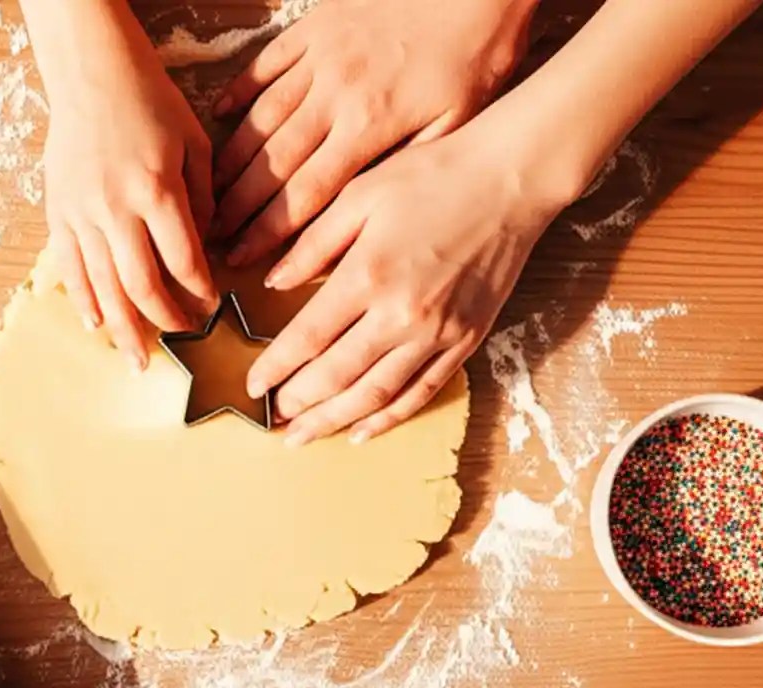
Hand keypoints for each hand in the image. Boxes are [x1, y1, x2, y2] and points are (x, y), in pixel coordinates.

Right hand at [41, 16, 216, 370]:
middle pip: (143, 285)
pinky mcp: (58, 212)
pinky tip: (95, 325)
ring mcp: (82, 214)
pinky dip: (82, 300)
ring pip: (103, 287)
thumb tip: (206, 247)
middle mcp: (116, 209)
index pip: (184, 261)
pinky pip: (69, 267)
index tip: (212, 305)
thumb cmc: (151, 103)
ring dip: (123, 330)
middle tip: (184, 336)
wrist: (92, 74)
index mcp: (157, 191)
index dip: (201, 291)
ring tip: (137, 360)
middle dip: (167, 320)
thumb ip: (204, 198)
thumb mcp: (194, 143)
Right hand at [209, 0, 536, 266]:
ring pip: (262, 117)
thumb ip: (407, 166)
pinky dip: (241, 90)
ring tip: (210, 191)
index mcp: (369, 126)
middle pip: (274, 163)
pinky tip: (222, 115)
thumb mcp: (457, 122)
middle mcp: (334, 95)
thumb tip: (366, 209)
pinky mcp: (316, 26)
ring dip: (232, 159)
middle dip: (239, 205)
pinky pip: (266, 62)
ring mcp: (320, 58)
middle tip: (213, 234)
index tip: (242, 256)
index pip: (307, 194)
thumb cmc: (476, 53)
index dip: (269, 230)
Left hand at [245, 121, 573, 445]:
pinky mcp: (466, 340)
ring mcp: (437, 333)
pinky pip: (421, 392)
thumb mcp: (359, 196)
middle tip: (271, 418)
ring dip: (334, 422)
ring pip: (375, 394)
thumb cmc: (432, 176)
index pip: (307, 338)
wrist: (510, 180)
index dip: (274, 368)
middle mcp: (401, 314)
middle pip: (336, 376)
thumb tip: (270, 282)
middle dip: (297, 403)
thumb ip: (311, 244)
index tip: (252, 386)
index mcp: (366, 275)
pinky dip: (388, 418)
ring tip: (303, 437)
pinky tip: (361, 431)